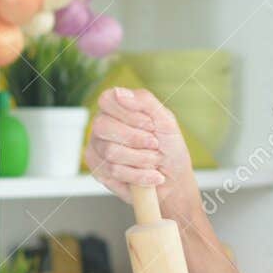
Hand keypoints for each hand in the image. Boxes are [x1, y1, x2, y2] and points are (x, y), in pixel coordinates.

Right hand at [84, 87, 196, 215]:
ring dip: (142, 159)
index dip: (129, 114)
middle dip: (136, 139)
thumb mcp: (166, 120)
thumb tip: (119, 92)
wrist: (174, 180)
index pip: (106, 100)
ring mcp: (97, 148)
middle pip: (103, 126)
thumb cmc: (169, 148)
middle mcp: (102, 126)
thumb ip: (145, 101)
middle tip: (154, 145)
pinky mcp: (99, 170)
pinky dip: (140, 175)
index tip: (150, 125)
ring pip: (111, 151)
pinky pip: (114, 171)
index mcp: (116, 108)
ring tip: (154, 161)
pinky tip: (151, 175)